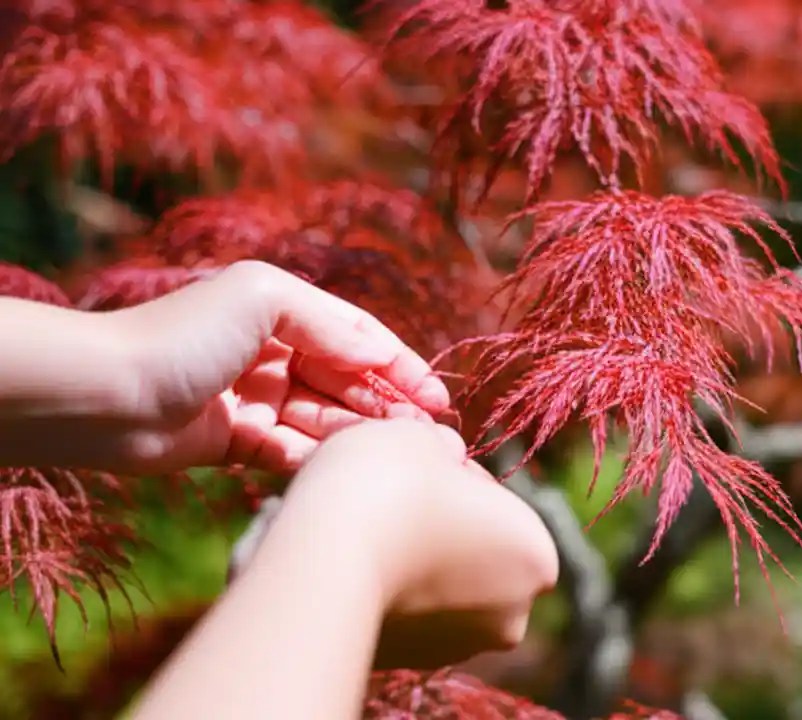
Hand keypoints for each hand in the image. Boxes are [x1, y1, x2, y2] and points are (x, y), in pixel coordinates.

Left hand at [86, 260, 448, 474]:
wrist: (106, 395)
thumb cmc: (182, 336)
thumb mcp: (264, 299)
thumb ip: (329, 323)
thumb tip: (378, 354)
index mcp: (281, 311)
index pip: (359, 341)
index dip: (401, 368)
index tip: (439, 400)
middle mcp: (272, 354)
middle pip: (347, 384)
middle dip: (388, 408)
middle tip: (428, 438)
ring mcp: (255, 401)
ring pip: (324, 422)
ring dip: (358, 437)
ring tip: (393, 455)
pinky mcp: (236, 445)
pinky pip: (290, 454)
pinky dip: (315, 460)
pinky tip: (342, 470)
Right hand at [233, 418, 559, 668]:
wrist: (322, 558)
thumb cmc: (386, 484)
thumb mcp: (421, 438)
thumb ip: (442, 448)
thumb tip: (442, 454)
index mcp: (538, 557)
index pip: (495, 505)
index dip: (452, 478)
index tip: (415, 466)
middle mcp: (510, 616)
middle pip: (468, 551)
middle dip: (433, 527)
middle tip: (385, 496)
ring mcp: (454, 649)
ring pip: (430, 585)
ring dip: (403, 559)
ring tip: (359, 528)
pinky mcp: (401, 666)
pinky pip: (394, 614)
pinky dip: (377, 591)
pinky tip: (345, 565)